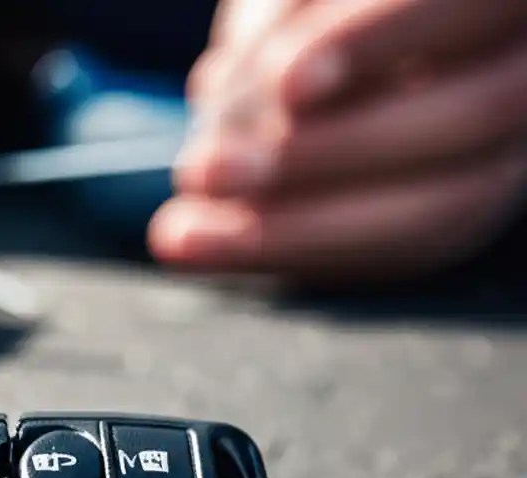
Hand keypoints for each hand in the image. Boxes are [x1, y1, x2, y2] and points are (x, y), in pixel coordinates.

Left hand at [150, 0, 526, 282]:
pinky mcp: (459, 210)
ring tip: (185, 230)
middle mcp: (519, 69)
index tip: (289, 86)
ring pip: (436, 209)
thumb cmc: (311, 9)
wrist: (338, 46)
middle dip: (322, 154)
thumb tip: (260, 101)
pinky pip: (397, 251)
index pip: (460, 4)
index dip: (372, 44)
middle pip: (464, 119)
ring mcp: (504, 151)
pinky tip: (210, 247)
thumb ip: (289, 24)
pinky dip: (296, 253)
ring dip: (295, 227)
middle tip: (203, 171)